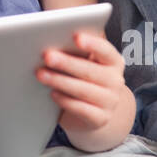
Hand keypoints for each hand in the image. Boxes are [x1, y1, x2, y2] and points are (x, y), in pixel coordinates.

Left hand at [37, 31, 132, 147]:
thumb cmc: (83, 78)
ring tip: (40, 74)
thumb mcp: (85, 63)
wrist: (93, 111)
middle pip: (89, 70)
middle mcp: (116, 81)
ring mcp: (110, 102)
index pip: (105, 50)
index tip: (75, 36)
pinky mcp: (101, 119)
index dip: (92, 43)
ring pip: (83, 90)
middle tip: (47, 56)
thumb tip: (55, 40)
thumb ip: (77, 51)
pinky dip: (65, 100)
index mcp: (114, 62)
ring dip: (59, 81)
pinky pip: (81, 109)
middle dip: (66, 63)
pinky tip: (52, 93)